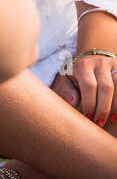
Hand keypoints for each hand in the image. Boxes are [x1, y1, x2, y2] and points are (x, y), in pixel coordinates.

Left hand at [68, 8, 116, 126]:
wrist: (92, 56)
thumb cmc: (76, 73)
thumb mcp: (66, 78)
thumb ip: (66, 89)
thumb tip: (74, 102)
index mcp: (82, 65)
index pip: (89, 85)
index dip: (90, 102)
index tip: (88, 117)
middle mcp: (100, 63)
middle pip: (107, 87)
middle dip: (104, 107)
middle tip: (100, 122)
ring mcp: (115, 64)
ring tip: (114, 119)